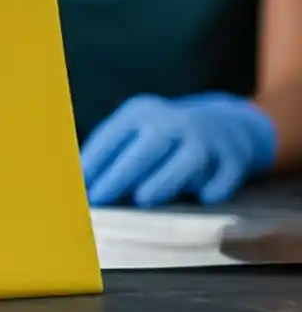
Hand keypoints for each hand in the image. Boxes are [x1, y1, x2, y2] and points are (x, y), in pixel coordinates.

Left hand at [81, 93, 276, 207]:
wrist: (225, 124)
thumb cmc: (162, 138)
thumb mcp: (135, 131)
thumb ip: (109, 153)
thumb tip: (78, 186)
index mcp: (141, 112)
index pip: (112, 137)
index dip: (94, 163)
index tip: (78, 188)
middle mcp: (174, 121)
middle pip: (147, 148)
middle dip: (120, 175)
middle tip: (99, 199)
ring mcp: (206, 138)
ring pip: (188, 158)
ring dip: (166, 178)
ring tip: (143, 198)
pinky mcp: (233, 157)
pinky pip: (226, 172)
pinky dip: (216, 185)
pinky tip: (205, 197)